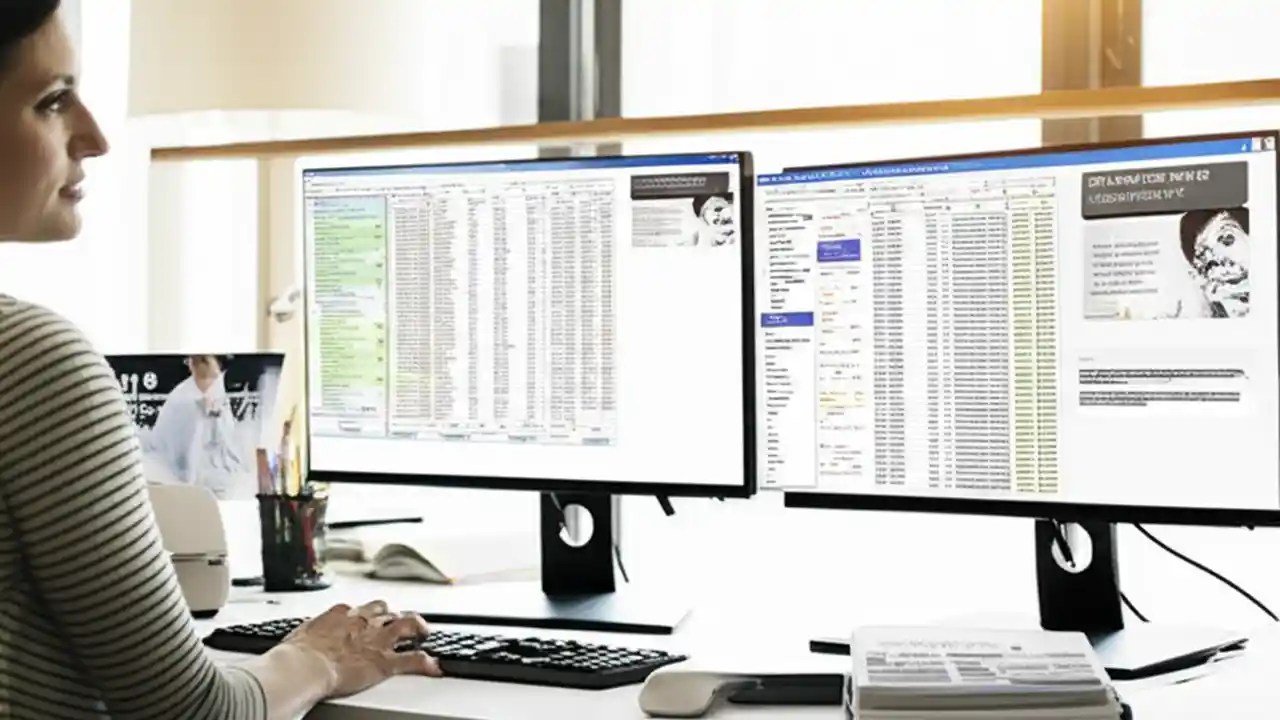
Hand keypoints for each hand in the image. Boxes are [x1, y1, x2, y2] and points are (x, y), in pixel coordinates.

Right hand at [281, 600, 441, 697]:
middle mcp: (364, 622)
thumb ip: (309, 635)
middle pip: (387, 610)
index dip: (370, 614)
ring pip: (408, 624)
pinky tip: (434, 666)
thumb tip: (299, 644)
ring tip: (424, 632)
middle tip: (399, 622)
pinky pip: (414, 660)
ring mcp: (377, 640)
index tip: (371, 618)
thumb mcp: (301, 635)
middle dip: (394, 615)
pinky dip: (427, 663)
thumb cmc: (296, 654)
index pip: (362, 608)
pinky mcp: (385, 662)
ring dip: (418, 628)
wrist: (303, 666)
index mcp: (342, 614)